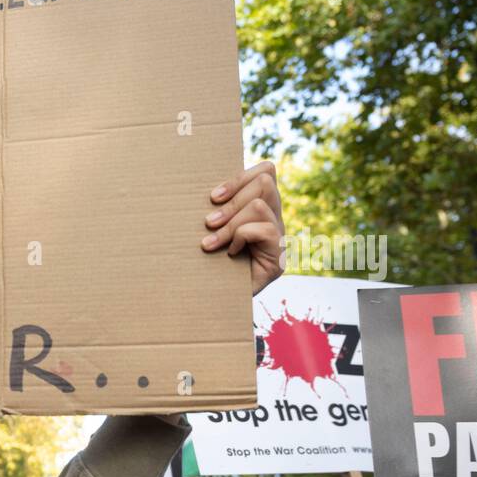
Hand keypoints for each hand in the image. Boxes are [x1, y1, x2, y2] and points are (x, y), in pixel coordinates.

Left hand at [202, 161, 284, 296]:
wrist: (215, 305)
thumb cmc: (206, 264)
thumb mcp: (209, 230)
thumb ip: (215, 209)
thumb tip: (197, 189)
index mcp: (261, 208)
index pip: (266, 171)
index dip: (240, 177)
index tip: (213, 197)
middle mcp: (275, 220)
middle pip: (265, 181)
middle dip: (232, 199)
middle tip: (208, 222)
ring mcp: (279, 238)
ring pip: (260, 204)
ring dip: (230, 222)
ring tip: (211, 242)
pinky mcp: (279, 259)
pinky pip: (264, 230)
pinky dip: (241, 238)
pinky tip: (230, 253)